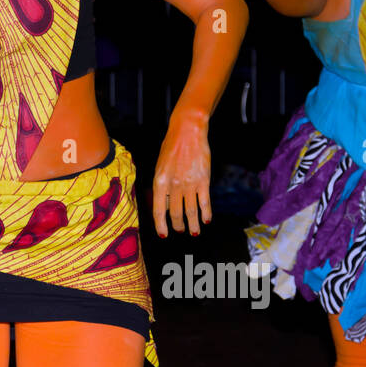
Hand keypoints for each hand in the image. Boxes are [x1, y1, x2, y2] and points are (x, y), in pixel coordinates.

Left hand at [152, 110, 211, 237]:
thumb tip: (164, 204)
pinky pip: (204, 202)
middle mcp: (173, 186)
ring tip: (194, 232)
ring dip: (193, 224)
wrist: (188, 132)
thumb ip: (162, 185)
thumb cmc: (172, 147)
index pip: (158, 210)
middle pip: (175, 213)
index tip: (163, 234)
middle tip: (180, 230)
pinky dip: (206, 214)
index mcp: (160, 182)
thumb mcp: (160, 166)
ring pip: (191, 211)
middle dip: (177, 225)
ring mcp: (189, 184)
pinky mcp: (203, 181)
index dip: (161, 225)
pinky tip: (206, 220)